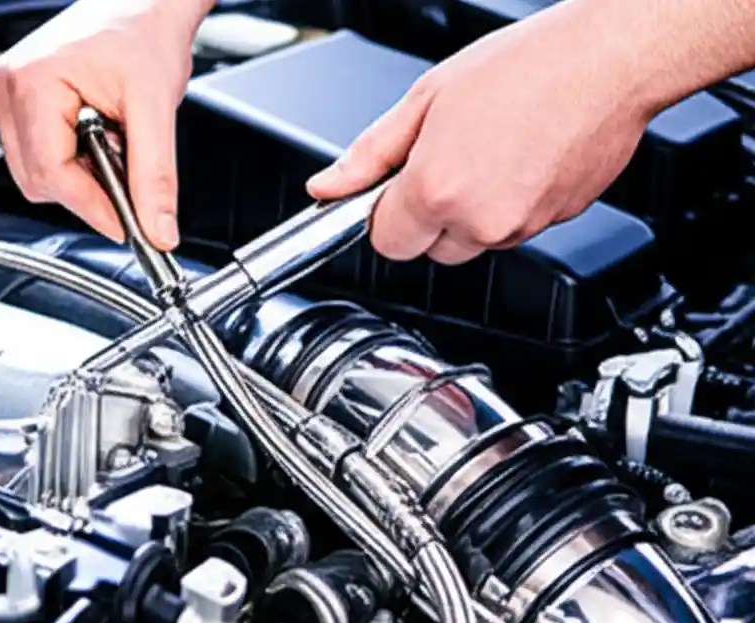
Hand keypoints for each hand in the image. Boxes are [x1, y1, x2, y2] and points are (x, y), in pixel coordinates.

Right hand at [0, 0, 212, 250]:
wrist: (143, 4)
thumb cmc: (143, 31)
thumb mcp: (156, 108)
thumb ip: (155, 176)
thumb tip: (157, 230)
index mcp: (32, 83)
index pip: (50, 174)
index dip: (92, 206)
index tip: (127, 223)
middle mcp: (8, 88)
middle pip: (37, 180)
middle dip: (86, 187)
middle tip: (126, 165)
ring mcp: (8, 94)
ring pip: (36, 173)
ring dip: (78, 173)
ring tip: (111, 137)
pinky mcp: (18, 102)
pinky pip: (37, 155)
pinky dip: (71, 159)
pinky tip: (95, 134)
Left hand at [306, 0, 658, 264]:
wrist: (608, 59)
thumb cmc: (526, 67)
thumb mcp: (425, 100)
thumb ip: (369, 154)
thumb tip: (327, 187)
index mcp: (436, 191)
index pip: (385, 243)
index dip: (385, 214)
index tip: (395, 188)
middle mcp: (480, 220)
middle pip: (429, 250)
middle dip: (429, 215)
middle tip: (447, 159)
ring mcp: (522, 226)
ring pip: (474, 242)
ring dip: (471, 212)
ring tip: (489, 150)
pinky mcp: (557, 223)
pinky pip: (516, 229)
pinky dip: (511, 205)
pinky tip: (521, 158)